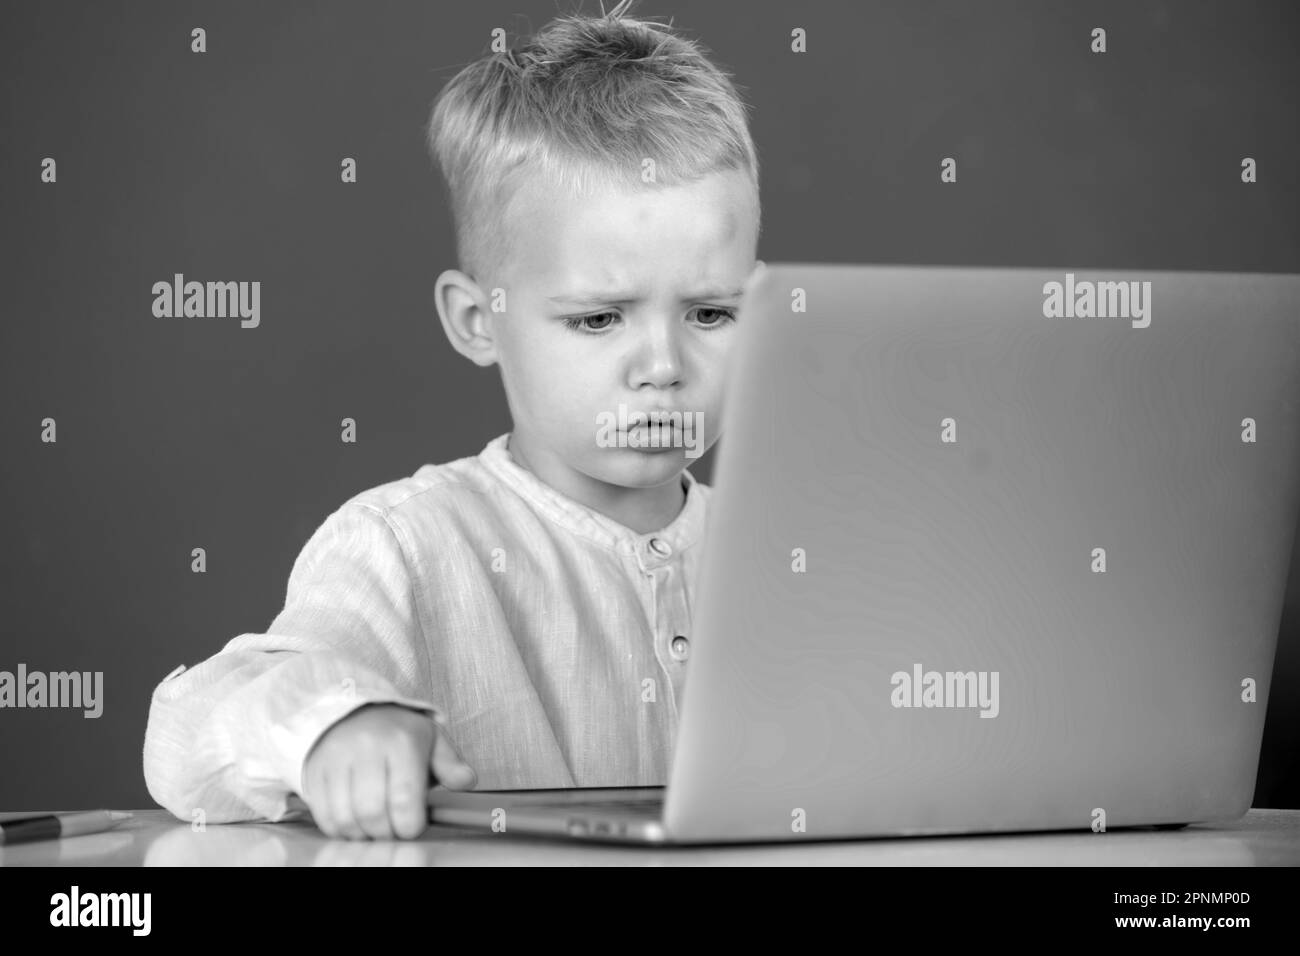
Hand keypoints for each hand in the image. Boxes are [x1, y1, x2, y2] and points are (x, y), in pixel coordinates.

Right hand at [300, 703, 475, 839]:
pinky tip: (355, 821)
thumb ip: (450, 764)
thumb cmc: (397, 732)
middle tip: (394, 829)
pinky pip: (325, 818)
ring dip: (363, 835)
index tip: (413, 826)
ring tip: (375, 826)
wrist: (352, 711)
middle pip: (374, 814)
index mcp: (401, 742)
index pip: (404, 801)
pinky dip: (342, 830)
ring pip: (347, 820)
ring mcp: (336, 760)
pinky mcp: (315, 773)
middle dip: (387, 833)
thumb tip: (467, 781)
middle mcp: (366, 748)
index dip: (410, 826)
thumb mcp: (431, 739)